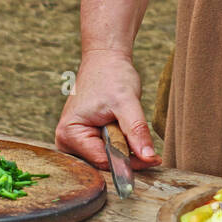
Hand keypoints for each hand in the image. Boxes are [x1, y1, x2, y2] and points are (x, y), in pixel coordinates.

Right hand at [54, 49, 161, 169]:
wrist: (106, 59)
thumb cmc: (112, 75)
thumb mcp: (127, 103)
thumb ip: (137, 131)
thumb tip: (149, 157)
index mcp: (69, 134)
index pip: (103, 160)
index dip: (130, 162)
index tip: (155, 159)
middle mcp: (66, 141)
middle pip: (104, 162)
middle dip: (128, 157)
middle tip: (153, 152)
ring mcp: (74, 140)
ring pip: (107, 157)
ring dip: (125, 149)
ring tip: (134, 131)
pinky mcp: (84, 138)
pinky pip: (107, 149)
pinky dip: (122, 144)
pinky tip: (129, 133)